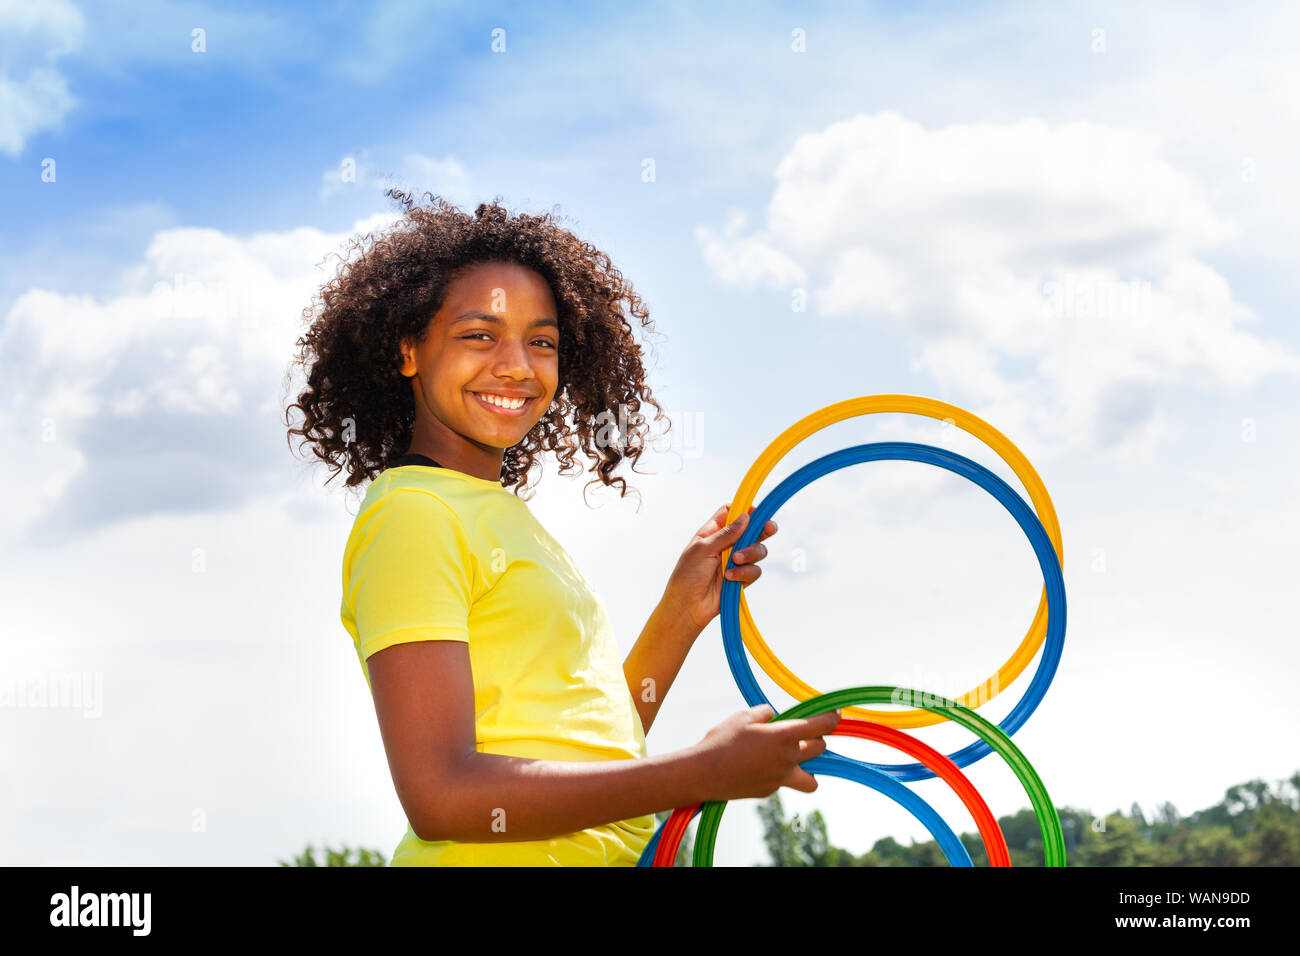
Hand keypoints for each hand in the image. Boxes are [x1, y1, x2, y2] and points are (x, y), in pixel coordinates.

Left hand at [661, 502, 778, 635]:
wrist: (688, 607)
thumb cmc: (687, 576)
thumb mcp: (703, 549)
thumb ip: (726, 534)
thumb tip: (746, 517)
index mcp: (712, 532)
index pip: (731, 513)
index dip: (743, 510)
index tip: (753, 512)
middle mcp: (726, 545)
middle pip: (751, 530)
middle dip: (762, 528)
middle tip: (769, 528)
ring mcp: (735, 561)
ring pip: (757, 550)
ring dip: (750, 553)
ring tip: (736, 560)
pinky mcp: (742, 578)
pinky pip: (754, 570)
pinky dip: (745, 573)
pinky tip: (730, 578)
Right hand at [692, 704, 841, 800]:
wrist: (703, 773)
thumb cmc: (722, 740)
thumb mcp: (743, 716)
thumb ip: (766, 714)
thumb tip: (775, 717)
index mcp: (784, 736)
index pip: (820, 726)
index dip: (832, 718)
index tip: (836, 713)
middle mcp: (788, 758)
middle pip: (820, 749)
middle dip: (817, 739)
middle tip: (806, 733)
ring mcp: (780, 778)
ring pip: (811, 780)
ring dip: (808, 768)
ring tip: (794, 760)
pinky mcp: (770, 791)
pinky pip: (785, 782)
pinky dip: (780, 774)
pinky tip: (760, 767)